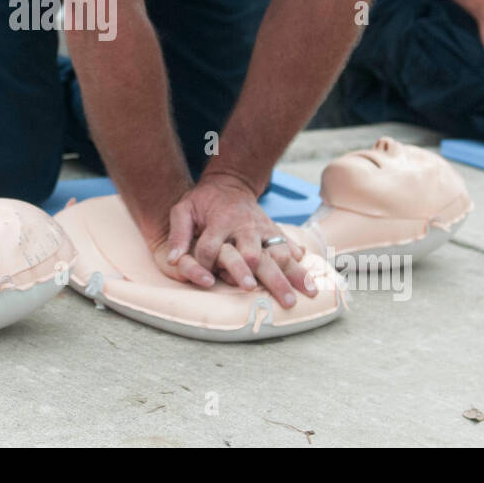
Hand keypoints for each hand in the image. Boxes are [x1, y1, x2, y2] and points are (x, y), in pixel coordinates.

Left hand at [162, 173, 316, 307]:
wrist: (229, 184)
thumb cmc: (203, 201)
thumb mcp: (183, 209)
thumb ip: (178, 233)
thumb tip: (173, 259)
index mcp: (221, 222)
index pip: (213, 248)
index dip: (207, 264)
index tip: (206, 279)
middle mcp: (245, 227)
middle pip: (253, 255)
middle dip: (261, 277)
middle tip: (271, 298)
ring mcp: (263, 230)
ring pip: (279, 253)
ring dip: (290, 275)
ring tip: (301, 296)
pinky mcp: (274, 231)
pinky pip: (290, 247)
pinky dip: (300, 264)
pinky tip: (310, 282)